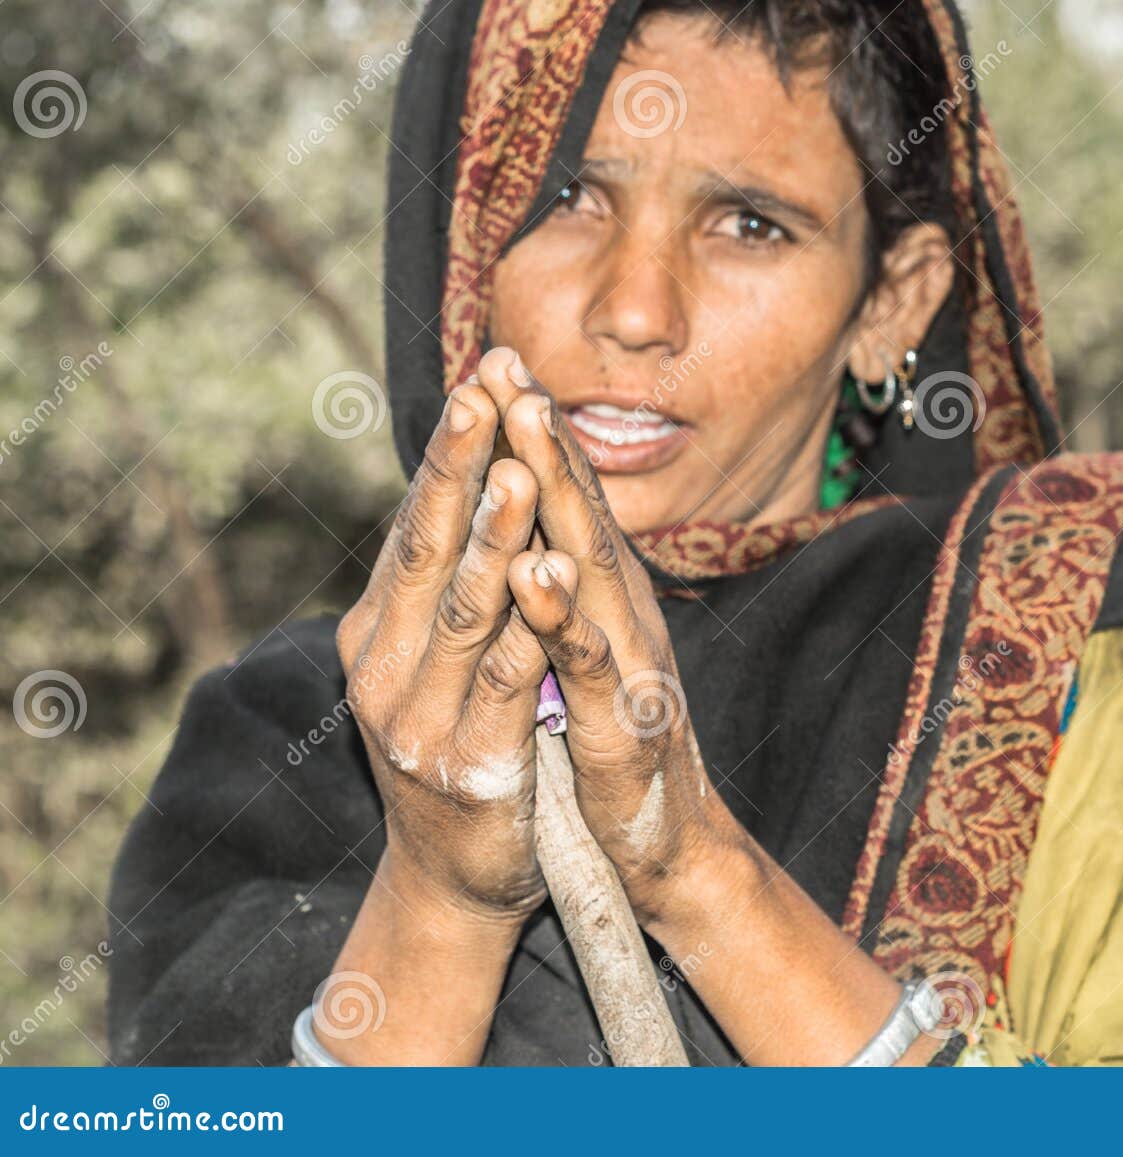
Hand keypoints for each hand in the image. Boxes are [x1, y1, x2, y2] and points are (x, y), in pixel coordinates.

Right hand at [335, 382, 553, 921]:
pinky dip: (526, 631)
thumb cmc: (457, 749)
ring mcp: (421, 720)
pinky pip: (504, 686)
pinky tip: (544, 585)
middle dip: (461, 467)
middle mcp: (386, 668)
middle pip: (429, 550)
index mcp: (380, 632)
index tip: (482, 375)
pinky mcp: (469, 766)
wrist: (455, 879)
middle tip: (483, 389)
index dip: (453, 451)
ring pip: (465, 611)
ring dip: (492, 538)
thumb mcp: (436, 663)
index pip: (419, 523)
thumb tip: (459, 489)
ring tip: (515, 472)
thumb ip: (446, 587)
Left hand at [471, 347, 743, 926]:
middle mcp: (624, 616)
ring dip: (559, 499)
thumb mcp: (583, 653)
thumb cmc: (611, 744)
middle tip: (507, 364)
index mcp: (605, 598)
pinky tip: (536, 575)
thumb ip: (562, 590)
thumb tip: (528, 529)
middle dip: (541, 436)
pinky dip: (563, 616)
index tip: (495, 362)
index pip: (567, 501)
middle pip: (581, 512)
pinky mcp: (628, 723)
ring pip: (592, 569)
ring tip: (525, 433)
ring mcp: (632, 663)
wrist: (664, 841)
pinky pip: (591, 663)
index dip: (533, 430)